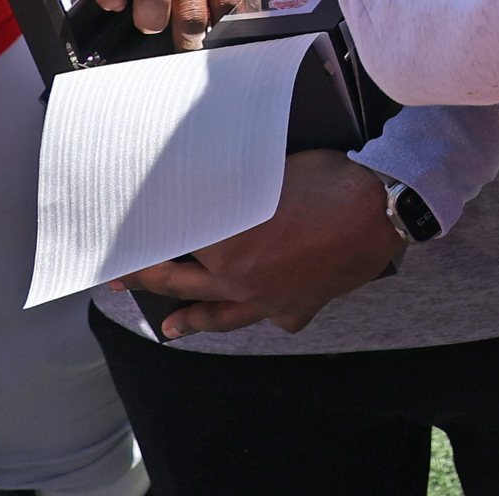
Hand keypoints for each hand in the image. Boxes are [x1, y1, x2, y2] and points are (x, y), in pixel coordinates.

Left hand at [115, 151, 402, 337]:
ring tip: (171, 328)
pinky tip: (265, 310)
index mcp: (225, 247)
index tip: (124, 241)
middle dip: (148, 280)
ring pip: (222, 315)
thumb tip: (209, 181)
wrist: (378, 211)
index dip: (146, 240)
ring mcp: (270, 300)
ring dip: (193, 319)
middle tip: (121, 281)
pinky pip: (278, 316)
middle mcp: (239, 280)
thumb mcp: (270, 171)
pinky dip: (268, 312)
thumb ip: (234, 185)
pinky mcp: (301, 306)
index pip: (173, 244)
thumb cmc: (325, 181)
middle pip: (184, 283)